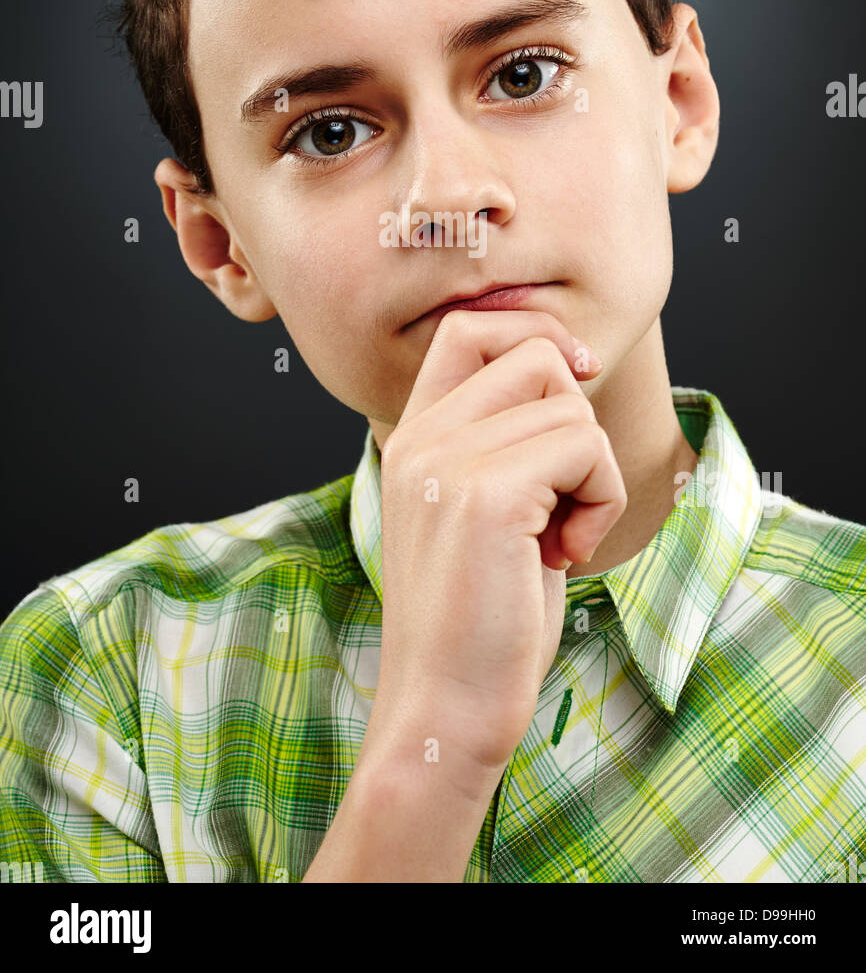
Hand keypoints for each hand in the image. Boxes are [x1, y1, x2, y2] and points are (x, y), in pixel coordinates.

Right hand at [373, 308, 626, 775]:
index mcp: (412, 438)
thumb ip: (506, 439)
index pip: (470, 330)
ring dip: (593, 475)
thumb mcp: (486, 510)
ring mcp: (446, 461)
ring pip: (571, 407)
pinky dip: (601, 500)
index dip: (536, 337)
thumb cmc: (482, 621)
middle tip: (561, 499)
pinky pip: (585, 447)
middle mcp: (420, 438)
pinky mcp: (485, 494)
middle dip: (576, 420)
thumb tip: (573, 367)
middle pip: (535, 356)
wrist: (446, 709)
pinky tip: (565, 553)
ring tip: (557, 537)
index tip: (576, 383)